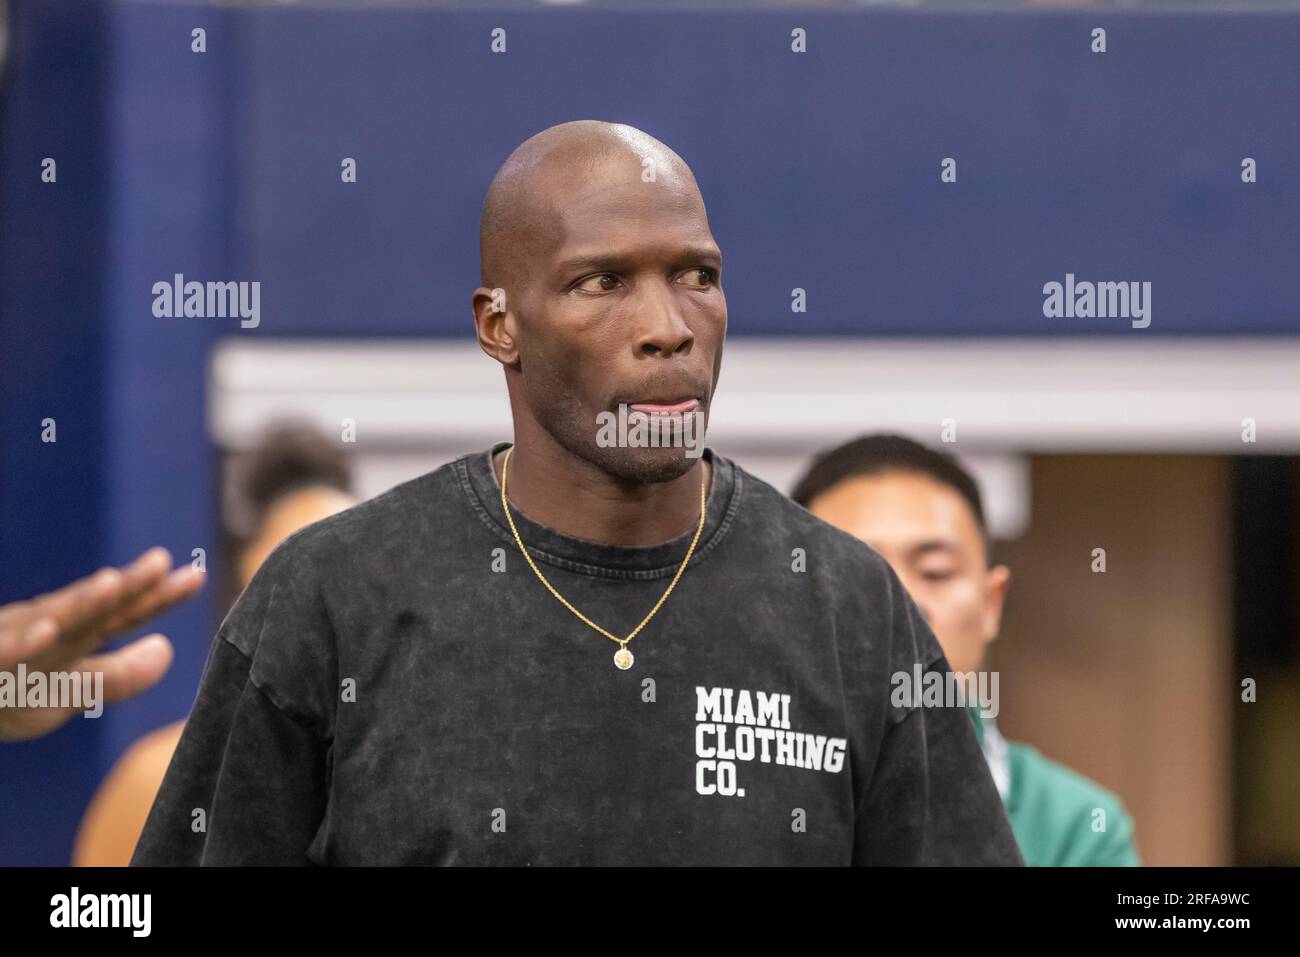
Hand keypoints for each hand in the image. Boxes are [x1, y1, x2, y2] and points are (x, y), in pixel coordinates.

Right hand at [0, 548, 204, 740]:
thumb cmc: (11, 692)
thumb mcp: (69, 690)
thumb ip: (118, 674)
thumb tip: (166, 648)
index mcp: (72, 634)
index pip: (123, 612)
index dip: (158, 596)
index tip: (195, 576)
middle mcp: (45, 629)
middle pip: (92, 606)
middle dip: (125, 585)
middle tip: (159, 562)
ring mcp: (10, 642)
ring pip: (48, 620)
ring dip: (79, 602)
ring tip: (113, 583)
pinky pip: (1, 653)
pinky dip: (21, 643)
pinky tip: (45, 632)